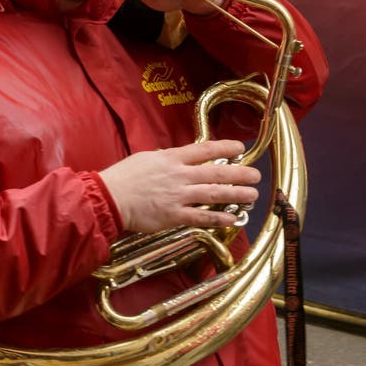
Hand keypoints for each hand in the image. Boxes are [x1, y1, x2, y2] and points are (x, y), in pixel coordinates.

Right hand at [99, 140, 260, 232]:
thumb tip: (178, 158)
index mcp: (172, 158)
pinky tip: (233, 217)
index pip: (204, 150)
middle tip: (256, 175)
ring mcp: (178, 196)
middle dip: (239, 173)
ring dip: (236, 194)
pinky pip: (202, 217)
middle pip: (216, 172)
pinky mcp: (174, 215)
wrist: (109, 197)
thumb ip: (166, 159)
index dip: (225, 148)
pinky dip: (219, 217)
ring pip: (214, 194)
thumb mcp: (147, 158)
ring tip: (253, 195)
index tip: (240, 148)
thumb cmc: (124, 176)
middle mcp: (179, 175)